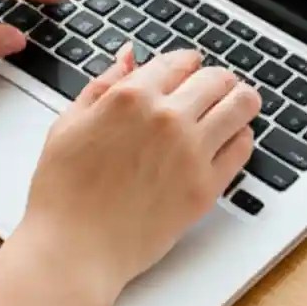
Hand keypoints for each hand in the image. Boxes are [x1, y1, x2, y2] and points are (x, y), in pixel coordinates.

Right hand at [0, 48, 260, 305]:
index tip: (190, 69)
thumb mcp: (69, 123)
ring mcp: (191, 152)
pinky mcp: (206, 186)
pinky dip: (240, 138)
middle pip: (218, 78)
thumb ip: (103, 84)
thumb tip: (129, 56)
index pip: (181, 61)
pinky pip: (243, 147)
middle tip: (214, 89)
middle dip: (217, 80)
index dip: (187, 63)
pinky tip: (228, 141)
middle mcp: (166, 118)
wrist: (73, 250)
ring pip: (242, 105)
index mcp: (131, 97)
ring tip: (233, 106)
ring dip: (239, 100)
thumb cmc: (63, 192)